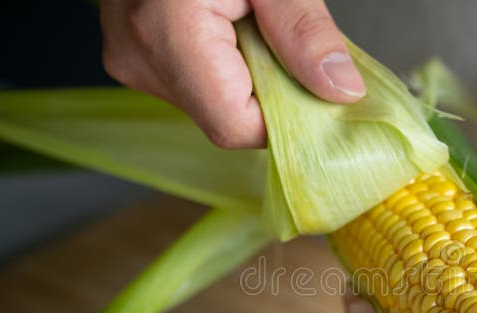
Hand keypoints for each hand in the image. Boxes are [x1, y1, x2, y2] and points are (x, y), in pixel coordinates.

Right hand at [100, 0, 365, 148]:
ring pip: (214, 103)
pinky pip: (198, 84)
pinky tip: (233, 27)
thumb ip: (304, 30)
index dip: (285, 115)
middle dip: (271, 90)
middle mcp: (140, 58)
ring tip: (252, 21)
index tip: (317, 88)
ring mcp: (135, 60)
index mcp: (165, 33)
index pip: (237, 126)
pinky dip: (229, 65)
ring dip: (251, 76)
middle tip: (284, 38)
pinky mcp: (139, 56)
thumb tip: (342, 91)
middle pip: (226, 118)